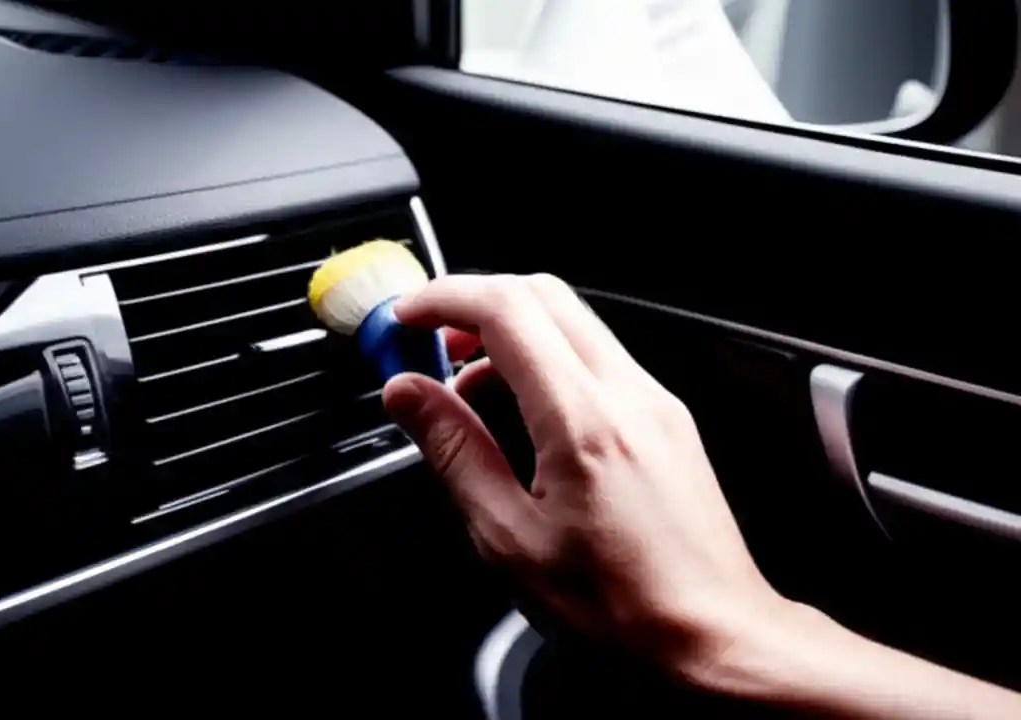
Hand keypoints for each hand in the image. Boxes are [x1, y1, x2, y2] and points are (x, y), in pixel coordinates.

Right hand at [382, 274, 784, 680]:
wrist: (712, 634)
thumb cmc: (620, 604)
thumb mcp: (510, 537)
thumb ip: (455, 451)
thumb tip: (409, 393)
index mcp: (584, 421)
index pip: (506, 310)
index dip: (443, 299)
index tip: (405, 317)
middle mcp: (628, 394)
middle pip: (542, 294)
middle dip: (473, 302)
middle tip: (427, 344)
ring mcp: (654, 400)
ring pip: (572, 322)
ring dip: (509, 332)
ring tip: (465, 390)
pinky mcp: (665, 417)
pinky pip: (596, 358)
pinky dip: (545, 360)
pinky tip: (519, 412)